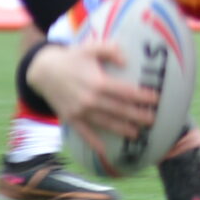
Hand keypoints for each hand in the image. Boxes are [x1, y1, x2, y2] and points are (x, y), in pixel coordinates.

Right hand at [22, 39, 160, 139]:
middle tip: (153, 120)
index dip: (142, 96)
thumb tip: (126, 61)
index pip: (126, 92)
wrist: (43, 71)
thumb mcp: (91, 47)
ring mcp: (80, 111)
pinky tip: (105, 151)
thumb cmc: (71, 58)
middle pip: (120, 110)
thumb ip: (110, 50)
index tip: (156, 99)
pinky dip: (94, 143)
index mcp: (98, 82)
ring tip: (137, 134)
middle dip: (138, 115)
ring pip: (106, 123)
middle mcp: (90, 99)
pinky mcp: (71, 119)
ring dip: (123, 130)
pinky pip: (84, 133)